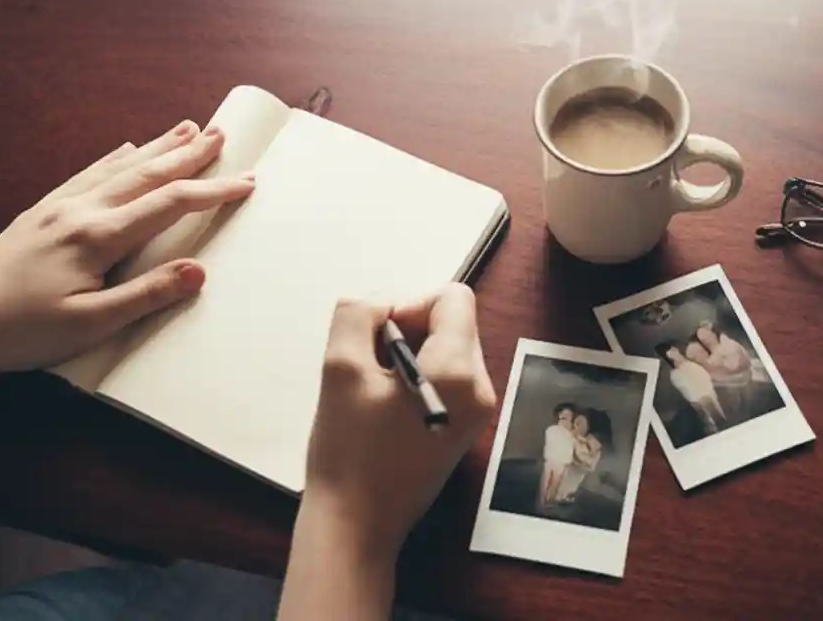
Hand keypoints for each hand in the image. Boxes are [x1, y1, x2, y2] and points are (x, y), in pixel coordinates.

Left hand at [0, 120, 254, 376]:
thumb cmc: (22, 333)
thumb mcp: (89, 325)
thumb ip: (146, 295)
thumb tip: (198, 270)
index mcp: (96, 237)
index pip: (169, 204)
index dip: (211, 191)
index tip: (246, 182)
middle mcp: (78, 211)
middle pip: (145, 174)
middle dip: (188, 154)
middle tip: (223, 134)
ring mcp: (56, 208)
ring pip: (118, 167)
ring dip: (157, 148)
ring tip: (187, 129)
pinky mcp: (39, 213)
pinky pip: (87, 175)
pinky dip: (114, 159)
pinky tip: (126, 150)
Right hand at [304, 284, 496, 553]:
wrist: (356, 526)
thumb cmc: (348, 452)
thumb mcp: (340, 368)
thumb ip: (359, 314)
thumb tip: (382, 305)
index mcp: (461, 372)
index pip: (452, 297)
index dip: (408, 304)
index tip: (377, 340)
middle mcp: (482, 388)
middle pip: (453, 322)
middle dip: (408, 331)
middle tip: (369, 369)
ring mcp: (477, 411)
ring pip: (446, 348)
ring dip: (408, 355)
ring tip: (374, 393)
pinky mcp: (463, 427)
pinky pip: (446, 377)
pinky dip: (414, 378)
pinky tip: (384, 410)